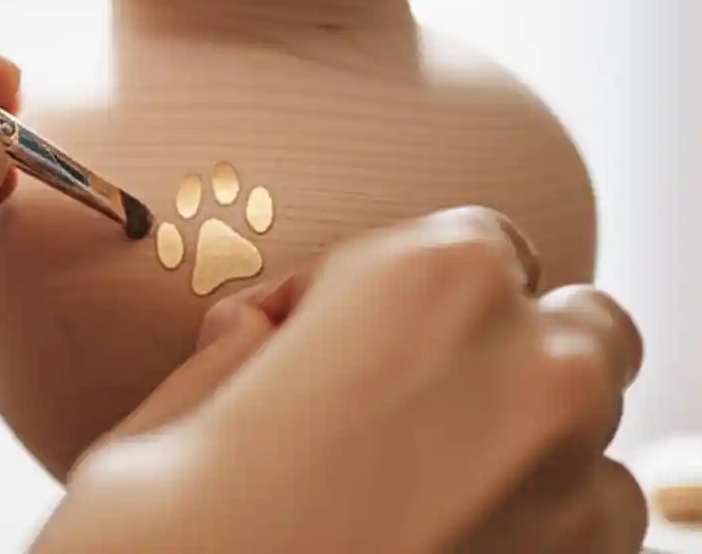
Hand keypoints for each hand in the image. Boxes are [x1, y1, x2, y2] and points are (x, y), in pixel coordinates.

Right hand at [35, 207, 645, 552]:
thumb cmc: (169, 546)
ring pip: (593, 429)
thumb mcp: (176, 414)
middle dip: (496, 350)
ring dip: (523, 441)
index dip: (397, 286)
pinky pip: (592, 525)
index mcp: (426, 286)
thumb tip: (263, 338)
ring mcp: (574, 492)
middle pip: (568, 324)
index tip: (336, 337)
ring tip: (410, 490)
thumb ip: (246, 351)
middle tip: (392, 406)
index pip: (474, 238)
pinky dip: (537, 524)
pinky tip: (436, 545)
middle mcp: (532, 373)